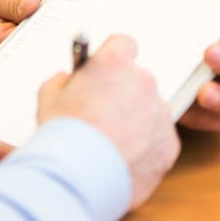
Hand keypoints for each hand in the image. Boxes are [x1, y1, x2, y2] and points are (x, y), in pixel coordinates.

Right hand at [37, 35, 179, 209]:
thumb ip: (65, 80)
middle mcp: (143, 82)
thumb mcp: (49, 94)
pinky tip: (124, 159)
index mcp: (115, 62)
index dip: (113, 58)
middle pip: (137, 79)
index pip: (123, 43)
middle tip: (103, 113)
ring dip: (136, 120)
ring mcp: (160, 113)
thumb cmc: (63, 132)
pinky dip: (146, 147)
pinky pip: (159, 139)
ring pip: (150, 110)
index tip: (106, 71)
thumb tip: (71, 81)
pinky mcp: (170, 145)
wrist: (79, 177)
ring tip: (112, 142)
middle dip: (124, 92)